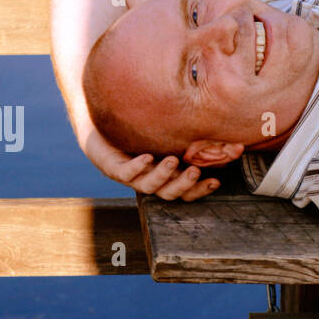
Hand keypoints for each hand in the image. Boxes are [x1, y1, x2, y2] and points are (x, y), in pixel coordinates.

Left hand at [82, 126, 218, 201]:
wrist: (100, 126)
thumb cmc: (137, 129)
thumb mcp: (166, 134)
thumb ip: (188, 137)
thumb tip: (218, 129)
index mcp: (165, 176)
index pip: (185, 191)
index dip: (200, 190)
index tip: (216, 181)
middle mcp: (149, 179)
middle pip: (168, 193)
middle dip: (183, 184)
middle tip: (196, 172)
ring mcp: (131, 176)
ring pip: (148, 186)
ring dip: (162, 175)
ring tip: (173, 160)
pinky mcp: (112, 169)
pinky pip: (125, 173)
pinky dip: (137, 166)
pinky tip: (147, 157)